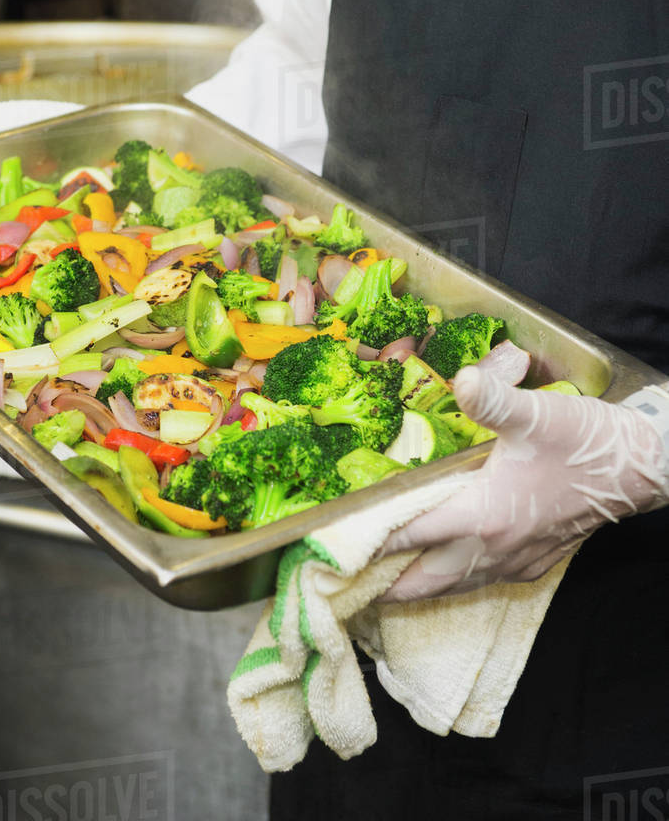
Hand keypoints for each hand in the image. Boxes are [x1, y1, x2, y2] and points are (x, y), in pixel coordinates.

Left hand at [376, 366, 667, 602]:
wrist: (644, 470)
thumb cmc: (587, 444)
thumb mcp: (537, 415)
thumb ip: (494, 398)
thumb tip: (462, 379)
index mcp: (482, 514)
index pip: (408, 533)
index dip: (366, 541)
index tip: (329, 549)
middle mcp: (493, 547)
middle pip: (425, 578)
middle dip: (384, 585)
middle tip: (347, 585)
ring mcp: (517, 559)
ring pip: (455, 585)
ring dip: (419, 588)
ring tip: (386, 587)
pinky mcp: (537, 561)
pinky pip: (484, 581)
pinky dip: (456, 582)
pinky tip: (451, 570)